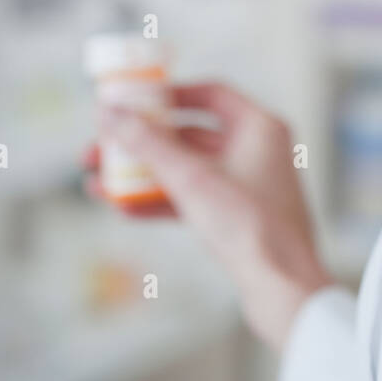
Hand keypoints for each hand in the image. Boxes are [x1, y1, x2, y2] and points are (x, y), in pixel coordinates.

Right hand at [81, 81, 334, 350]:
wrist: (282, 287)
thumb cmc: (251, 225)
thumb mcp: (192, 178)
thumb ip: (149, 144)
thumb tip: (113, 114)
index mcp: (260, 127)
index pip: (211, 94)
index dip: (169, 95)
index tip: (133, 101)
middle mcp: (257, 150)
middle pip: (191, 134)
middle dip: (143, 143)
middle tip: (101, 148)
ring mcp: (247, 184)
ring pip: (186, 170)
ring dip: (143, 175)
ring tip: (99, 183)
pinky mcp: (238, 216)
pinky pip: (192, 198)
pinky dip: (160, 201)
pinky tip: (122, 209)